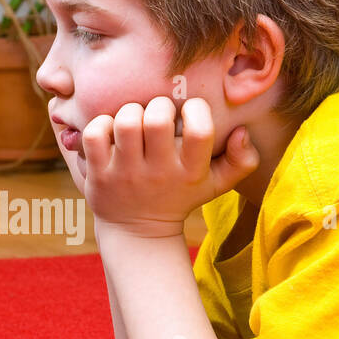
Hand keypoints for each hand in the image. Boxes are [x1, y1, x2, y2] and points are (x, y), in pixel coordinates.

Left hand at [74, 97, 258, 239]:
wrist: (137, 232)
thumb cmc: (179, 197)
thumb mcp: (216, 185)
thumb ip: (242, 161)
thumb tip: (242, 132)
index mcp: (190, 173)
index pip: (200, 131)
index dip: (196, 109)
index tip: (189, 112)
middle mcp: (158, 174)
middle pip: (157, 120)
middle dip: (159, 106)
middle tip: (158, 115)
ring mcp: (126, 175)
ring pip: (126, 122)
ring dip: (130, 112)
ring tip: (135, 121)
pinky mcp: (98, 175)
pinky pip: (95, 135)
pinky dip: (101, 124)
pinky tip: (111, 131)